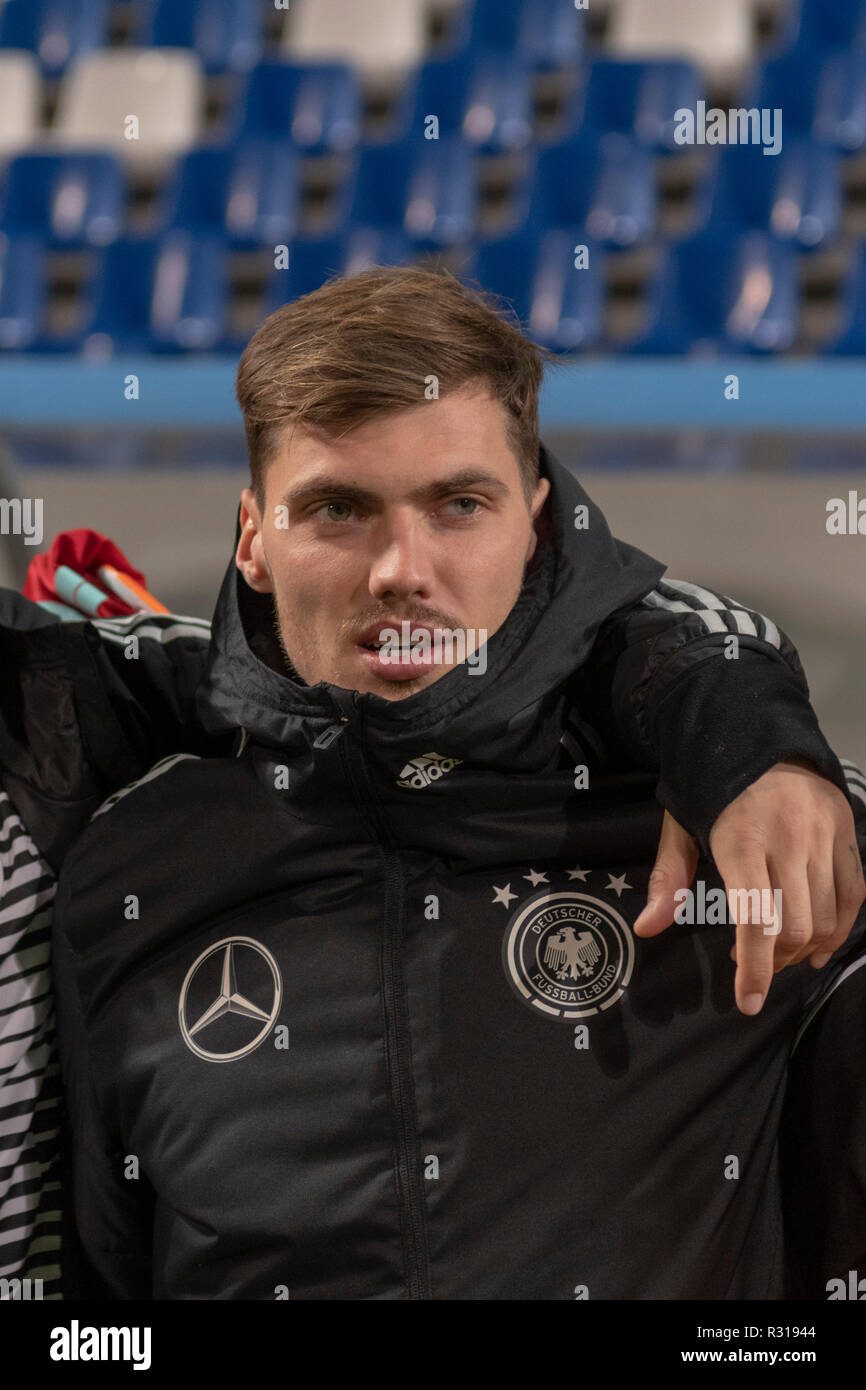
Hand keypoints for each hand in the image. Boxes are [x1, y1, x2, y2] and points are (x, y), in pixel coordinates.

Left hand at [633, 760, 865, 1015]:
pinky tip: (821, 945)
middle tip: (752, 964)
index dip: (754, 969)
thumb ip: (669, 877)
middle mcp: (789, 839)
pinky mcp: (846, 830)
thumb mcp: (679, 824)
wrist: (754, 730)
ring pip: (828, 916)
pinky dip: (841, 927)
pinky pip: (855, 893)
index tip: (747, 1002)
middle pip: (794, 926)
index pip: (755, 919)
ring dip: (804, 949)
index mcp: (741, 839)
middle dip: (774, 961)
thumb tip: (648, 928)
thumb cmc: (709, 784)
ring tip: (781, 955)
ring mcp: (823, 835)